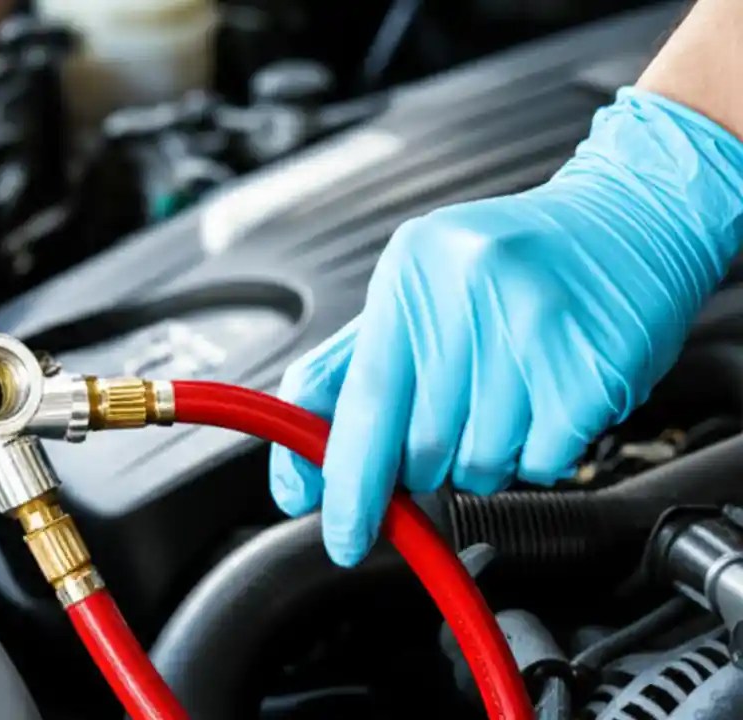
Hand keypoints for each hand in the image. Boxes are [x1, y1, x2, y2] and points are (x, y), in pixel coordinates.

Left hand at [270, 88, 742, 566]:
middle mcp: (468, 293)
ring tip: (507, 392)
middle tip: (452, 418)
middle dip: (424, 463)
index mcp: (410, 274)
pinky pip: (540, 465)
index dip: (347, 483)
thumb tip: (300, 464)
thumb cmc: (509, 266)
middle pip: (419, 449)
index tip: (343, 533)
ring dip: (484, 457)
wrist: (632, 222)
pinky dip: (538, 452)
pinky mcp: (592, 371)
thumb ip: (347, 372)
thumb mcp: (414, 293)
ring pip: (479, 467)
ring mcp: (534, 331)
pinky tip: (547, 397)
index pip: (362, 404)